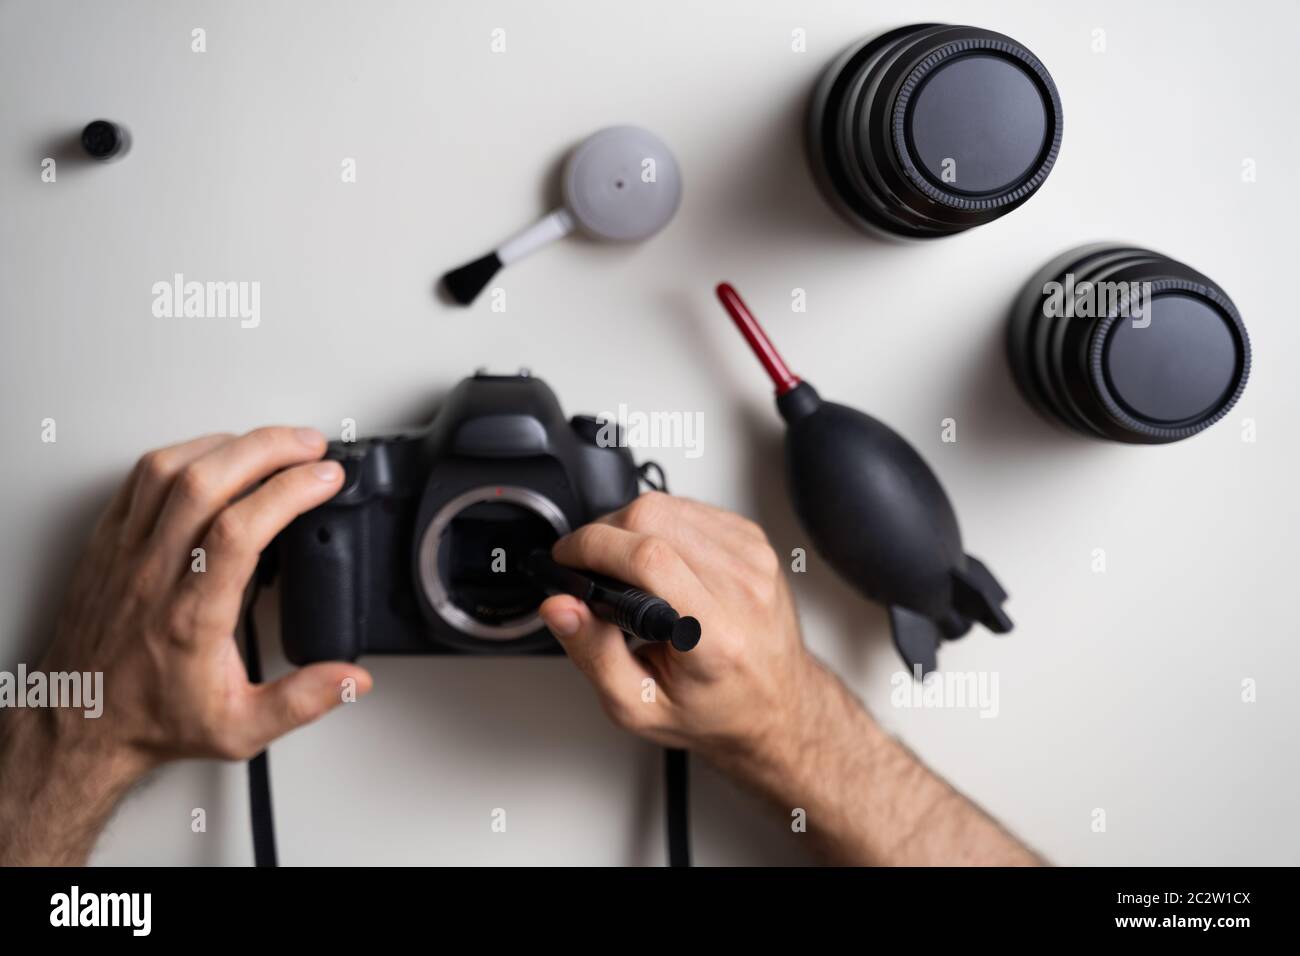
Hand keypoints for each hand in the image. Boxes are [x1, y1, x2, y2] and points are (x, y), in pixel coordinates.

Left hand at [0, 428, 372, 864]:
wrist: (80, 724)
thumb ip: (303, 701)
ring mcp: (125, 554)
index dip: (289, 492)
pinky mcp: (107, 543)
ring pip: (169, 470)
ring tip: (268, 443)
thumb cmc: (151, 719)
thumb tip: (352, 678)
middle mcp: (154, 576)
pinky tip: (215, 455)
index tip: (326, 478)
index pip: (240, 531)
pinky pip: (139, 478)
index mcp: (192, 617)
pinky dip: (185, 453)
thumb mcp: (240, 729)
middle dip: (267, 449)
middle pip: (205, 483)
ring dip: (227, 444)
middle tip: (308, 445)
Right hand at [537, 492, 815, 766]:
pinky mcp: (755, 542)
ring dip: (629, 526)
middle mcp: (741, 589)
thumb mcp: (638, 706)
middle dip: (603, 532)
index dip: (592, 546)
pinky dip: (661, 525)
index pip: (648, 559)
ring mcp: (753, 559)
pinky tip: (658, 559)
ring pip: (668, 504)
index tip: (567, 557)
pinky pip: (690, 508)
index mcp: (714, 635)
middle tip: (590, 565)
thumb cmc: (715, 708)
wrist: (776, 705)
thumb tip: (560, 607)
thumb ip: (592, 654)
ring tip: (623, 566)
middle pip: (653, 517)